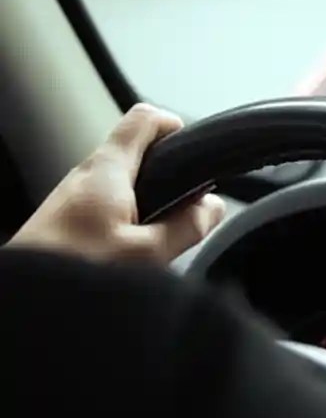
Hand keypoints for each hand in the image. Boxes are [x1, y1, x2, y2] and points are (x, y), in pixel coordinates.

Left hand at [9, 104, 224, 263]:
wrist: (20, 298)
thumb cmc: (69, 271)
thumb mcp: (145, 255)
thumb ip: (186, 227)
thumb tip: (213, 208)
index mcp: (106, 169)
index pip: (144, 119)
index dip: (175, 126)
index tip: (194, 153)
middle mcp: (85, 174)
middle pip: (136, 151)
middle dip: (169, 173)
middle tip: (188, 204)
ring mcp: (72, 196)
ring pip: (122, 180)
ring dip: (149, 198)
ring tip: (162, 233)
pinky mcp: (65, 218)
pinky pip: (106, 203)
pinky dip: (129, 216)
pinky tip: (133, 250)